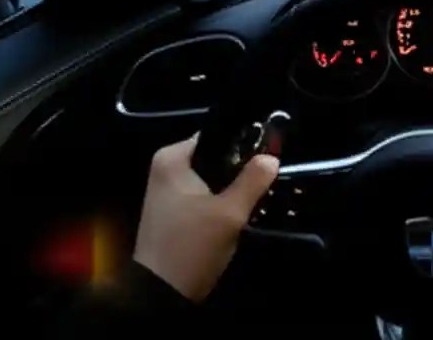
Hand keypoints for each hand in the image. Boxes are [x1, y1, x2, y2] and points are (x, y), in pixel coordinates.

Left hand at [132, 134, 278, 301]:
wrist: (160, 294)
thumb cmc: (192, 245)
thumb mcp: (229, 213)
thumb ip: (253, 181)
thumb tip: (271, 157)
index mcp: (172, 158)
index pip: (218, 137)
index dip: (246, 146)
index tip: (268, 160)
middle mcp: (165, 169)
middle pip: (215, 158)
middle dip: (239, 172)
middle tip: (265, 184)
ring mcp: (166, 192)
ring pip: (211, 180)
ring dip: (231, 191)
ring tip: (254, 201)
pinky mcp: (172, 213)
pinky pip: (203, 197)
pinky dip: (219, 205)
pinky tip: (235, 217)